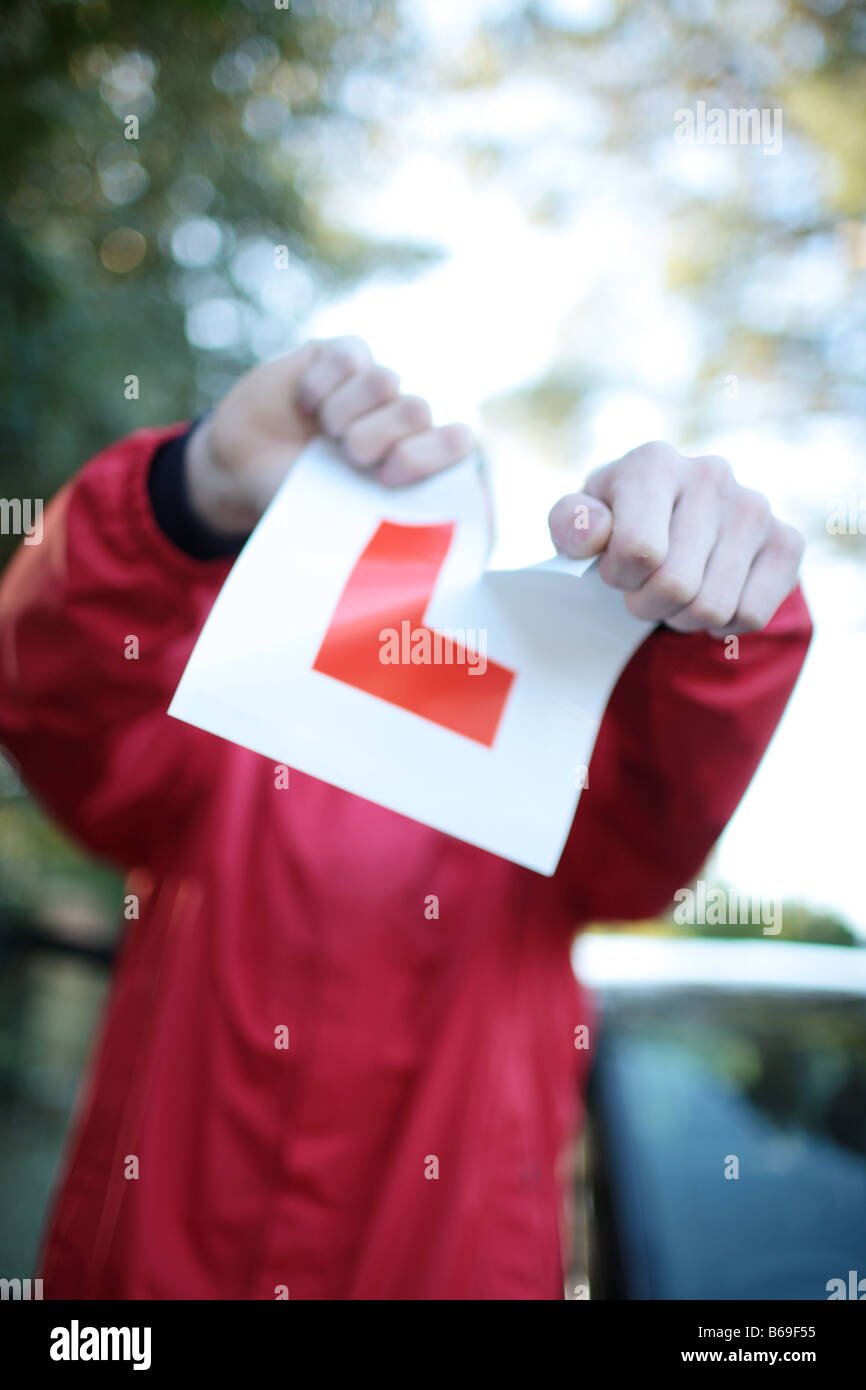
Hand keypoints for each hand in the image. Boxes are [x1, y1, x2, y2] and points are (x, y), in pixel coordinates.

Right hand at [185, 336, 475, 533]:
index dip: (428, 454)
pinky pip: (349, 356)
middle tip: (345, 457)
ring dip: (344, 412)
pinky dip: (320, 384)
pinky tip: (305, 404)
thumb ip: (390, 523)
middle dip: (373, 438)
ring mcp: (376, 387)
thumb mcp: (345, 524)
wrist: (242, 473)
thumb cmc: (302, 503)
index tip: (387, 475)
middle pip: (417, 409)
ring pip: (384, 380)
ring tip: (324, 433)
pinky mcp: (345, 356)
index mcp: (418, 464)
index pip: (457, 442)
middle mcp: (404, 422)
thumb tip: (441, 540)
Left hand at [547, 442, 803, 634]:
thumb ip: (571, 524)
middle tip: (644, 590)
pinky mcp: (787, 541)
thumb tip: (594, 533)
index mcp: (654, 462)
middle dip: (648, 604)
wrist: (676, 523)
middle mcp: (711, 475)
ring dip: (683, 618)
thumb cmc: (618, 524)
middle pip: (675, 586)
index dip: (618, 577)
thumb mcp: (581, 522)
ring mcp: (755, 507)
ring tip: (675, 593)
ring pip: (713, 607)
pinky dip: (723, 624)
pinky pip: (750, 616)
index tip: (615, 568)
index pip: (638, 551)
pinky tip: (711, 596)